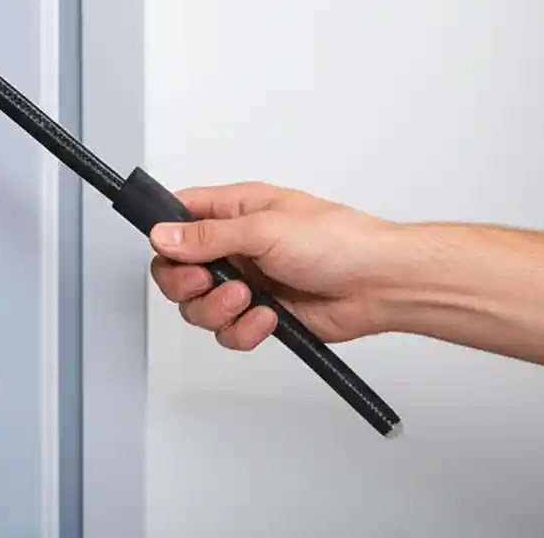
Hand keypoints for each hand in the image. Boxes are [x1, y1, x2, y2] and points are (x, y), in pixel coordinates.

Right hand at [149, 181, 400, 349]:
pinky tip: (269, 317)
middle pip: (177, 269)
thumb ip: (209, 236)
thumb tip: (164, 235)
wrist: (380, 284)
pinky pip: (228, 331)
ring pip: (198, 306)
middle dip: (185, 283)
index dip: (165, 235)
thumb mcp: (266, 229)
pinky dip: (243, 330)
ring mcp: (247, 282)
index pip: (179, 217)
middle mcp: (236, 246)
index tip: (169, 252)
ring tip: (248, 299)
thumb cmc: (339, 241)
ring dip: (217, 309)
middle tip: (207, 282)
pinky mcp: (260, 314)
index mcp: (236, 211)